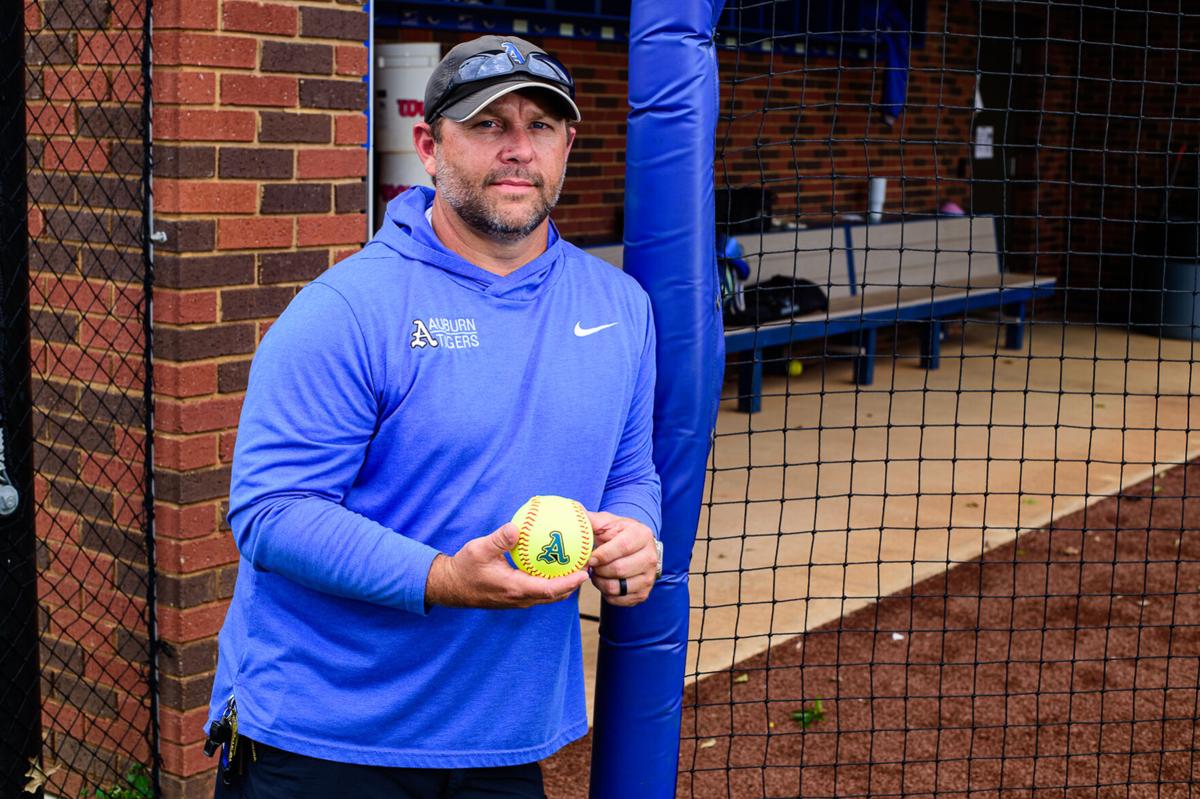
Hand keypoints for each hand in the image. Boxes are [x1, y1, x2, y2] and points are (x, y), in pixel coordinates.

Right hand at [425, 523, 588, 609]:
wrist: (450, 586)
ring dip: (564, 584)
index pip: (550, 589)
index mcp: (515, 588)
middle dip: (573, 583)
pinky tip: (552, 565)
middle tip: (587, 565)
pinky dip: (550, 582)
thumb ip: (499, 539)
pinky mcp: (514, 597)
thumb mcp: (479, 549)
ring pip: (548, 595)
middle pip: (555, 595)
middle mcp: (520, 598)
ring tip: (576, 565)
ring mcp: (517, 600)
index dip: (570, 582)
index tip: (585, 572)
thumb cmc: (464, 568)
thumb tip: (516, 527)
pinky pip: (538, 591)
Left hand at [587, 511, 657, 606]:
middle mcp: (650, 557)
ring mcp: (649, 577)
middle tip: (591, 566)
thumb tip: (576, 513)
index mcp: (642, 535)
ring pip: (617, 587)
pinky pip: (618, 600)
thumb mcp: (607, 522)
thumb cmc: (618, 534)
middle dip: (599, 569)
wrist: (636, 548)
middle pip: (619, 569)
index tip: (590, 558)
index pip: (622, 547)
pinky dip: (606, 593)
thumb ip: (592, 519)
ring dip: (600, 582)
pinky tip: (605, 581)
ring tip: (597, 573)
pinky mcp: (643, 594)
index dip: (602, 554)